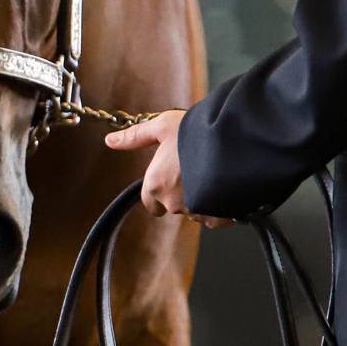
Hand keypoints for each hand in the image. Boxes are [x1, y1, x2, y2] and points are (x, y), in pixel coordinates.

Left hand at [104, 110, 233, 227]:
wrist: (236, 143)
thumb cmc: (197, 132)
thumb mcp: (163, 126)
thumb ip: (136, 137)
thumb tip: (110, 140)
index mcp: (156, 185)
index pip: (150, 202)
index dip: (160, 191)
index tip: (171, 179)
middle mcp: (172, 203)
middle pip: (174, 205)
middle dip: (184, 192)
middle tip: (196, 169)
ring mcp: (197, 213)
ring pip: (197, 211)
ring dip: (203, 197)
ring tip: (214, 172)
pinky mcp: (219, 219)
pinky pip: (217, 216)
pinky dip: (221, 205)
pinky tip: (226, 186)